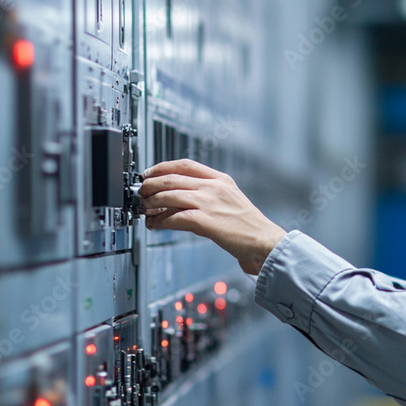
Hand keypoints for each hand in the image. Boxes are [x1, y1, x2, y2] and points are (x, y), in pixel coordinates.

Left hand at [138, 159, 286, 274]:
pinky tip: (155, 225)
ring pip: (169, 195)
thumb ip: (206, 194)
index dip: (162, 167)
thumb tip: (176, 199)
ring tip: (145, 209)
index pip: (185, 165)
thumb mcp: (229, 199)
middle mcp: (214, 187)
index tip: (150, 174)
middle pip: (172, 178)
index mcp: (220, 179)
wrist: (264, 240)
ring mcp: (209, 203)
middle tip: (142, 192)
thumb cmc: (247, 224)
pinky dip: (160, 221)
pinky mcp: (205, 221)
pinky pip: (174, 218)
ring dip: (151, 202)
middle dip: (151, 185)